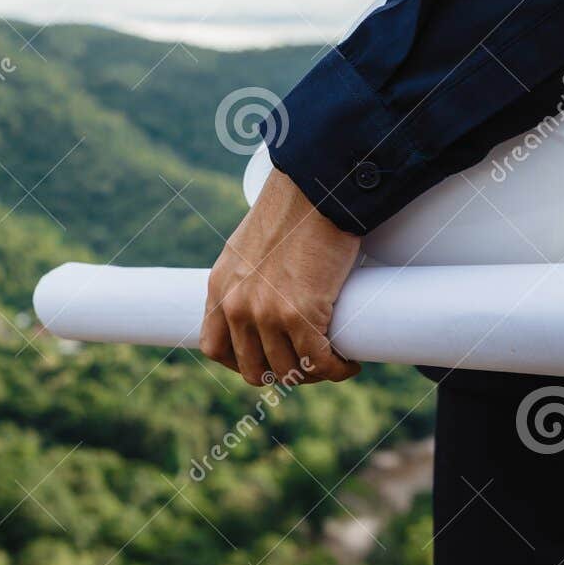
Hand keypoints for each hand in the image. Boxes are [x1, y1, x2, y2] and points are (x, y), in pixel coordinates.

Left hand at [201, 166, 362, 385]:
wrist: (315, 190)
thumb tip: (269, 297)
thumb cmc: (293, 210)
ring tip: (332, 362)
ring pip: (287, 371)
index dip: (242, 363)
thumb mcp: (250, 246)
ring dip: (313, 374)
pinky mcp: (299, 315)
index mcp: (221, 288)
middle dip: (283, 373)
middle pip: (253, 369)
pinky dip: (336, 369)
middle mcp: (237, 305)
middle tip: (308, 363)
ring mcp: (266, 313)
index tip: (268, 360)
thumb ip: (249, 275)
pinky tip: (348, 363)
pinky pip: (317, 362)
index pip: (215, 348)